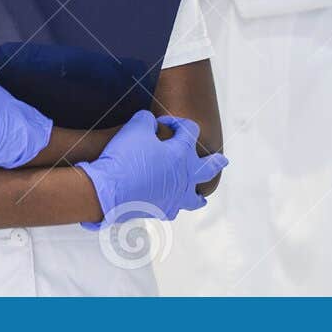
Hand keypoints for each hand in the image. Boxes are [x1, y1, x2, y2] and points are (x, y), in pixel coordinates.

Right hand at [75, 110, 227, 229]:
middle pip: (208, 168)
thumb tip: (151, 123)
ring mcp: (175, 197)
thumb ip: (147, 120)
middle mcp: (184, 177)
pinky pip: (173, 210)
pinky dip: (173, 205)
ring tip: (201, 196)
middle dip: (216, 163)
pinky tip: (169, 204)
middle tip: (223, 161)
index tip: (164, 122)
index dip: (178, 123)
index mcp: (182, 154)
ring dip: (198, 194)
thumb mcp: (135, 128)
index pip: (190, 131)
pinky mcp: (161, 211)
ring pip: (194, 198)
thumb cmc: (124, 157)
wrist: (108, 190)